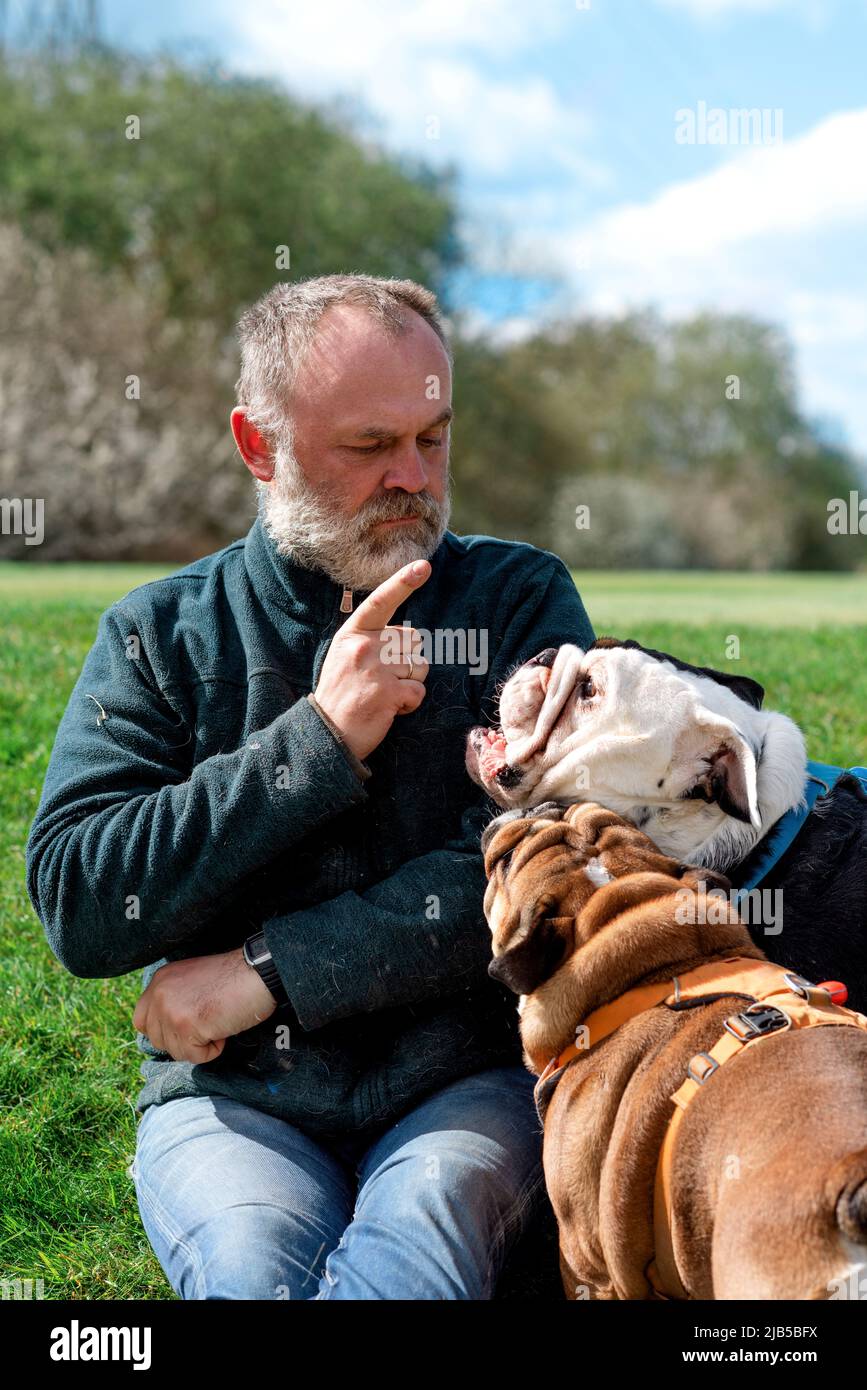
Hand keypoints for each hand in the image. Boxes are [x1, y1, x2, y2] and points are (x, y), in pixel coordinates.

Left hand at [133, 948, 277, 1063]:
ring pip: (176, 1051)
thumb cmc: (234, 977)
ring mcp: (170, 1010)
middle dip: (182, 1040)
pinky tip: (223, 1029)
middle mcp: (159, 994)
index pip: (142, 1020)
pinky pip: (194, 1057)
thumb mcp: (192, 980)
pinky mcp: (186, 1027)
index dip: (163, 1031)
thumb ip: (173, 998)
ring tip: (218, 1023)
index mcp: (159, 980)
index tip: (184, 1029)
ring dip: (199, 1045)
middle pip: (157, 1040)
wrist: (257, 974)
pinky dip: (212, 1050)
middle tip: (207, 1025)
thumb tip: (166, 1030)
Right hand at [313, 559, 431, 761]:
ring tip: (384, 694)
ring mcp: (376, 668)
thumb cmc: (341, 693)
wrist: (326, 732)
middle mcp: (363, 645)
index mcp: (352, 633)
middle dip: (408, 661)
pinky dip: (409, 703)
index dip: (403, 582)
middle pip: (413, 640)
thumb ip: (372, 640)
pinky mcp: (388, 692)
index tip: (422, 566)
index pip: (381, 602)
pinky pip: (418, 691)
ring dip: (410, 683)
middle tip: (384, 680)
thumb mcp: (346, 656)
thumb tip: (410, 634)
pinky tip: (389, 708)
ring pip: (420, 666)